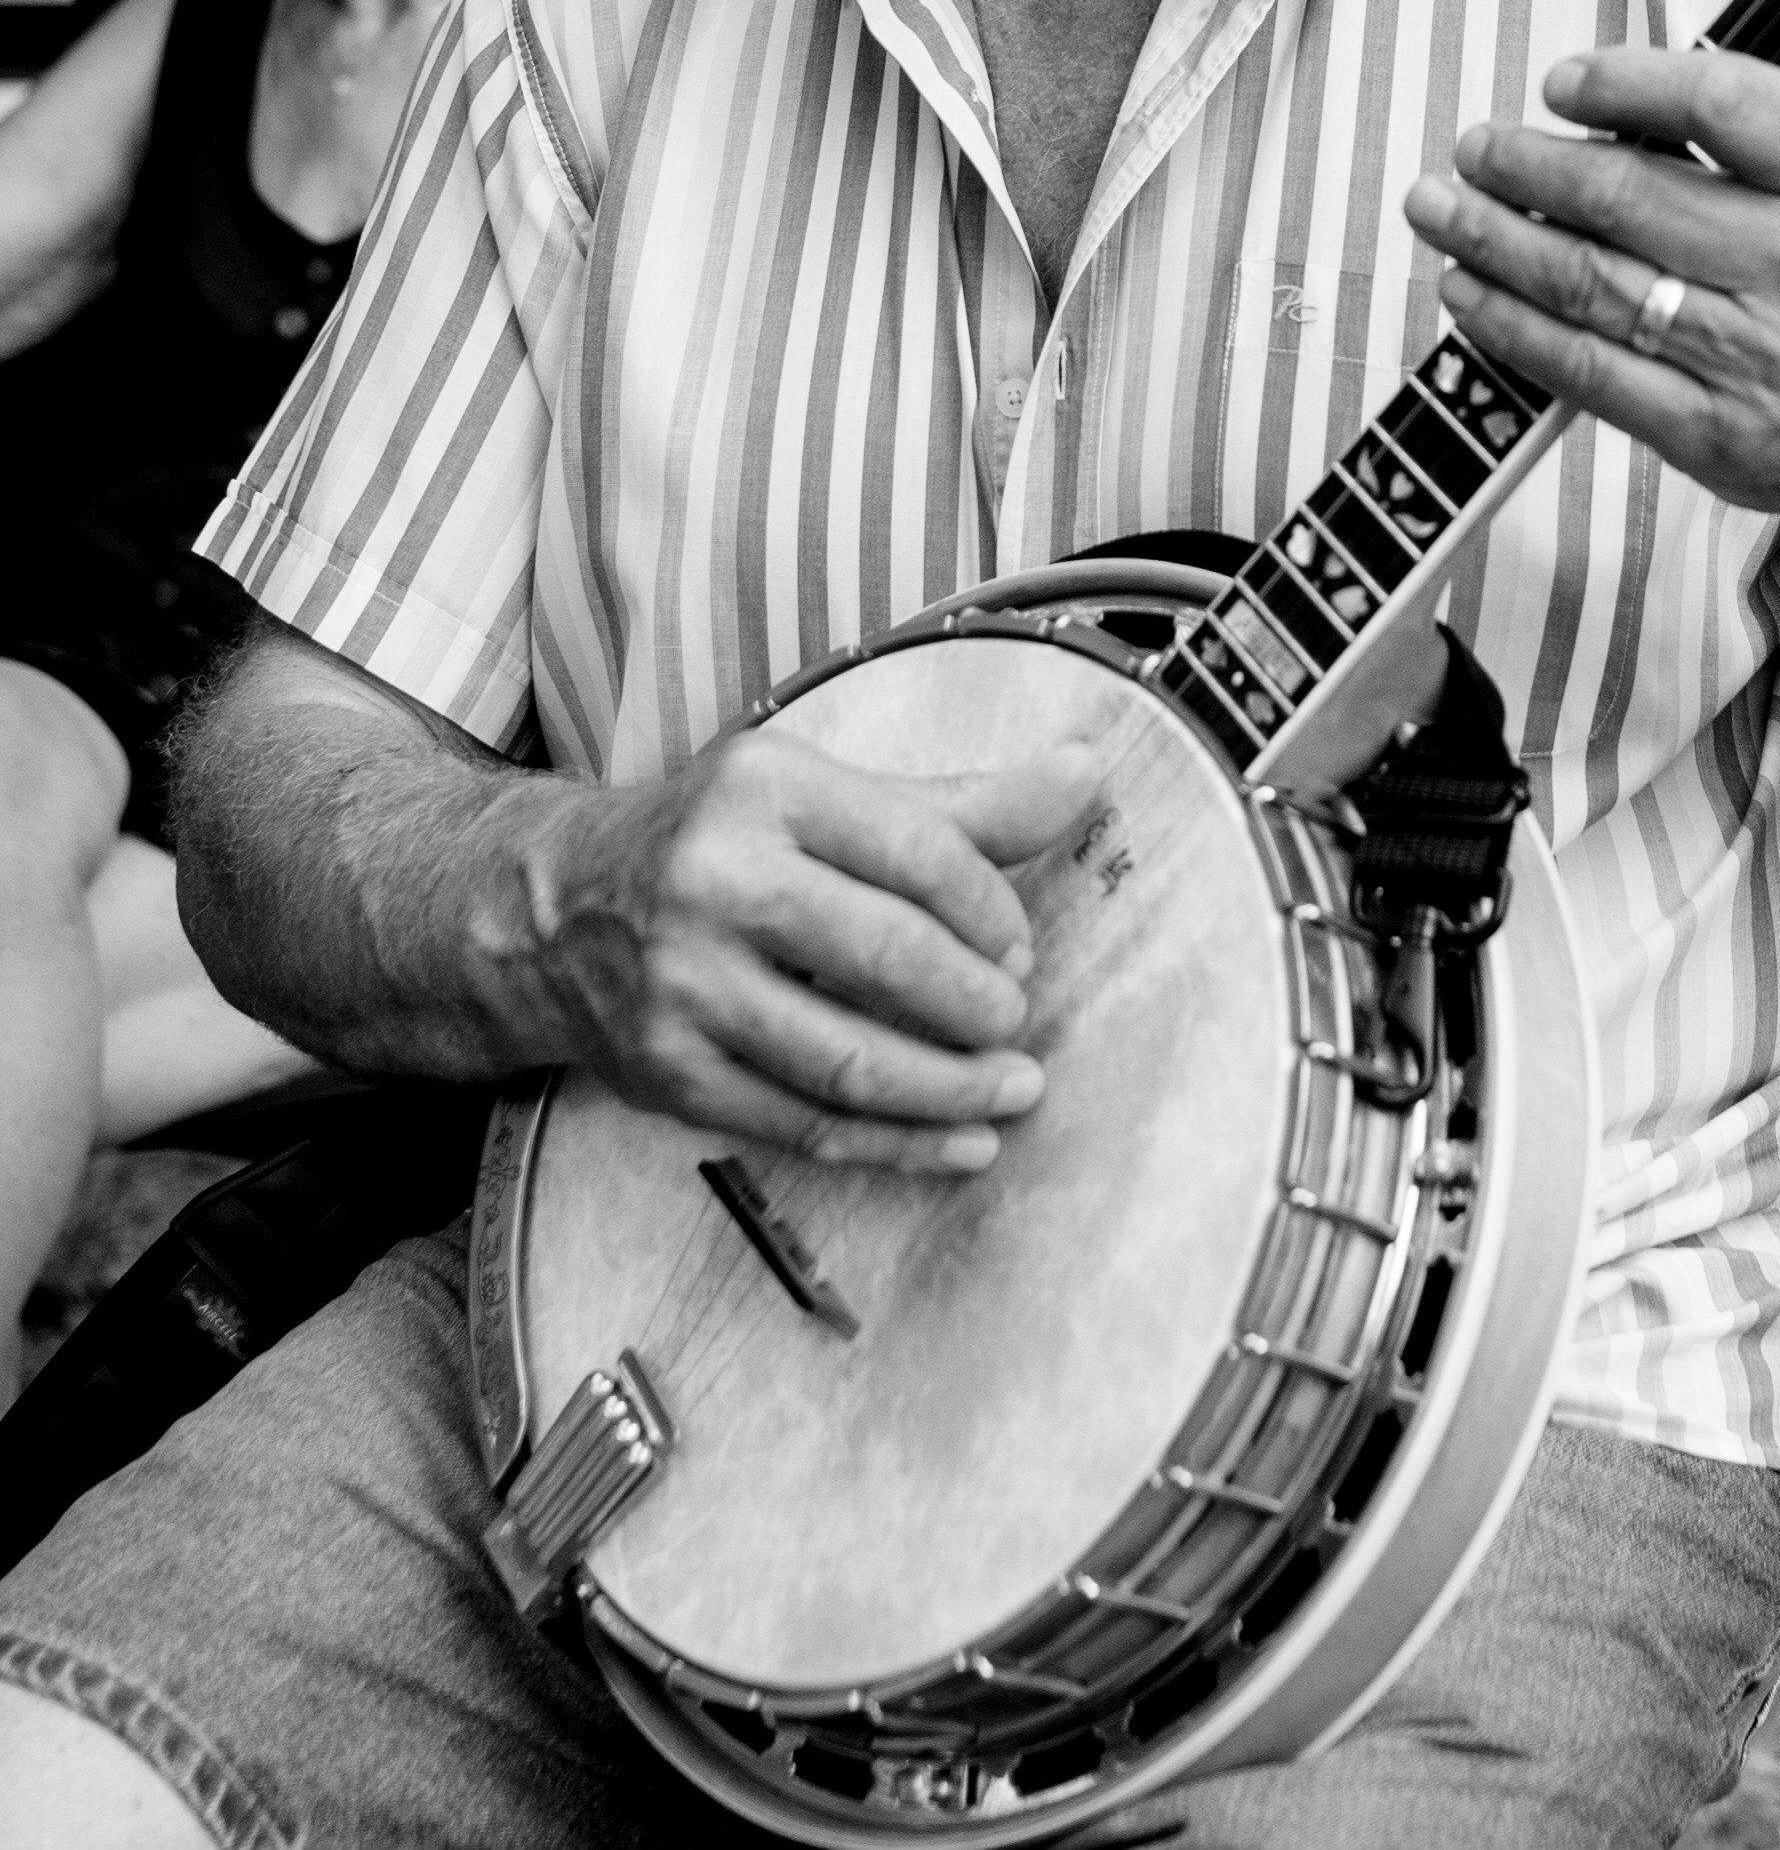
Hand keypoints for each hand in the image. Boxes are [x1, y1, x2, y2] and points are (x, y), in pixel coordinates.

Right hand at [535, 722, 1107, 1172]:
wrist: (551, 912)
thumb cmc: (720, 841)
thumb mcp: (822, 795)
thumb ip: (959, 804)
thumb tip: (1090, 773)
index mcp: (767, 790)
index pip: (917, 850)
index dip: (991, 909)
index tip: (1023, 947)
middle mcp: (717, 880)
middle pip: (885, 956)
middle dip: (978, 1004)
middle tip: (1018, 1022)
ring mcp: (687, 984)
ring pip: (848, 1059)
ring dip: (952, 1090)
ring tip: (1014, 1091)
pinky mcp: (671, 1073)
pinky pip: (804, 1123)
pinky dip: (895, 1145)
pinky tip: (959, 1144)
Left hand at [1403, 21, 1779, 597]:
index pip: (1721, 106)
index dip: (1625, 84)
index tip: (1562, 80)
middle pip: (1632, 197)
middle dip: (1527, 166)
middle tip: (1474, 145)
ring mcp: (1760, 356)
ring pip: (1593, 282)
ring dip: (1494, 239)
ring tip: (1439, 206)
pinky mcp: (1713, 431)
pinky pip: (1587, 368)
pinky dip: (1511, 326)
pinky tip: (1467, 290)